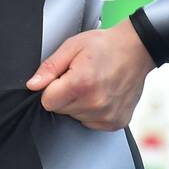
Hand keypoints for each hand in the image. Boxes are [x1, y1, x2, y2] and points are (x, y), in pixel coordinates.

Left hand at [25, 20, 155, 130]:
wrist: (136, 50)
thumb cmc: (105, 45)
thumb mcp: (71, 47)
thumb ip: (50, 68)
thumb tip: (33, 85)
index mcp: (82, 83)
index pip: (47, 102)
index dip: (50, 88)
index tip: (61, 78)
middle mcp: (96, 103)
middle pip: (61, 110)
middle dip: (64, 94)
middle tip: (79, 77)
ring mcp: (108, 115)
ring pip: (75, 117)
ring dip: (79, 103)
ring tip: (93, 84)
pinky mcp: (116, 122)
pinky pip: (91, 123)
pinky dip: (92, 111)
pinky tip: (101, 94)